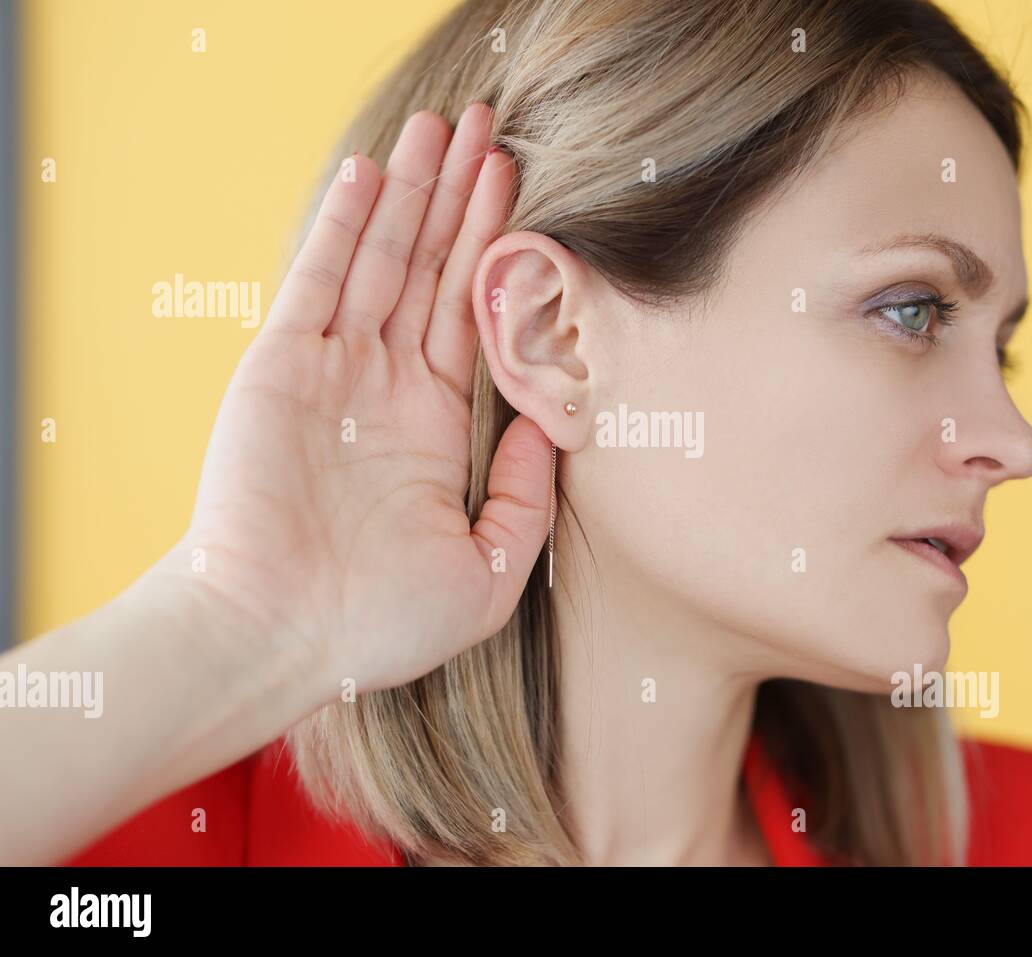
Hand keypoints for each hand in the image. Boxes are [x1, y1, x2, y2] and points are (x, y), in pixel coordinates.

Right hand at [183, 104, 550, 694]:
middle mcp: (387, 386)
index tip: (529, 196)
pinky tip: (370, 174)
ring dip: (412, 192)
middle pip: (434, 270)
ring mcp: (334, 370)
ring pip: (382, 260)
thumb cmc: (380, 624)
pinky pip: (316, 282)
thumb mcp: (486, 573)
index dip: (501, 255)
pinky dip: (341, 226)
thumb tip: (548, 426)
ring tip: (442, 126)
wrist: (277, 640)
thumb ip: (525, 499)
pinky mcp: (280, 366)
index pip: (475, 319)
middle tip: (492, 127)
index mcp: (435, 425)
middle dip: (463, 199)